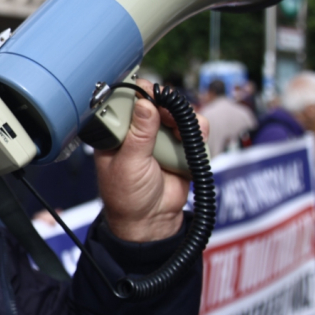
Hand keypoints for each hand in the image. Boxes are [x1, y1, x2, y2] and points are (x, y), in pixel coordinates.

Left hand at [93, 80, 192, 242]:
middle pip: (157, 101)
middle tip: (167, 115)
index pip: (127, 101)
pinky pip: (194, 130)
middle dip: (165, 104)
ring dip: (181, 118)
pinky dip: (197, 132)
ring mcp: (161, 137)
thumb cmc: (128, 196)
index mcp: (118, 132)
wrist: (151, 221)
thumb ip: (139, 135)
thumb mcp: (128, 164)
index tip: (149, 92)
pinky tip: (190, 142)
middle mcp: (139, 131)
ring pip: (177, 113)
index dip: (139, 93)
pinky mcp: (181, 146)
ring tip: (178, 134)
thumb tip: (145, 104)